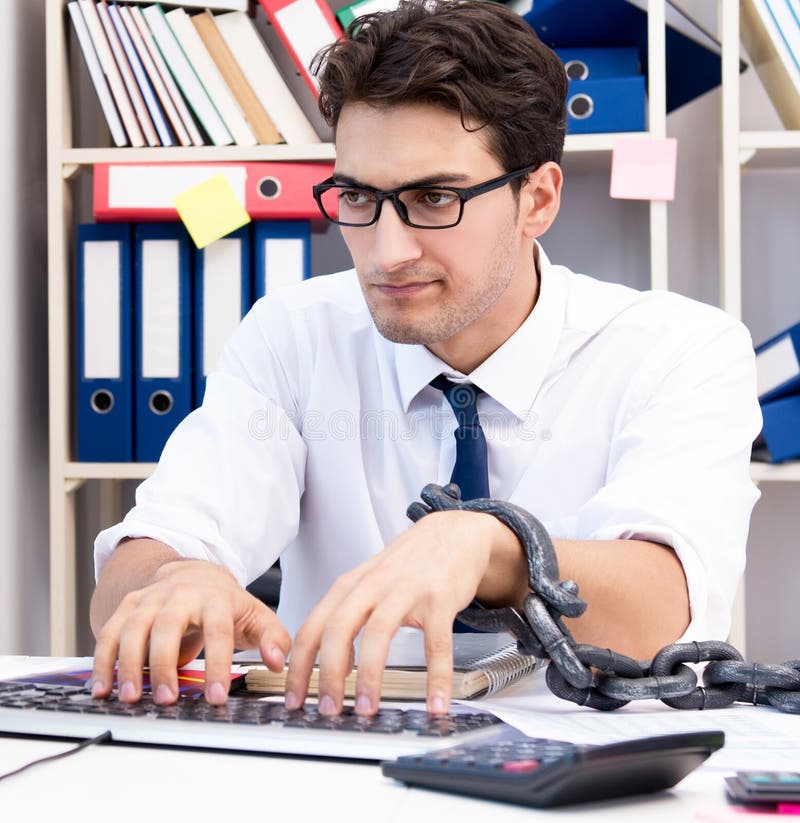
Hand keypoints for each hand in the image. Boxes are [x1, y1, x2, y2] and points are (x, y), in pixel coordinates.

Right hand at [91, 559, 290, 705]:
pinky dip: (103, 660)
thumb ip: (272, 638)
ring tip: (131, 698)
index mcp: (216, 597)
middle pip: (167, 625)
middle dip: (165, 664)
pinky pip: (109, 631)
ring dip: (129, 664)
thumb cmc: (225, 603)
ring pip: (133, 627)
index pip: (217, 630)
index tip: (217, 697)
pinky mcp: (128, 606)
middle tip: (166, 700)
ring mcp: (151, 598)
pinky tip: (103, 688)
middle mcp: (180, 594)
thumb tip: (278, 663)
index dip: (217, 663)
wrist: (194, 573)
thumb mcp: (256, 616)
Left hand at [285, 510, 523, 716]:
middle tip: (326, 711)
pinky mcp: (440, 599)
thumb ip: (348, 616)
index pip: (313, 627)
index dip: (299, 666)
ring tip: (366, 709)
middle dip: (327, 674)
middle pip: (338, 629)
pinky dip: (436, 677)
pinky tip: (436, 703)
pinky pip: (436, 644)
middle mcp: (373, 586)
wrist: (453, 533)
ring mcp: (407, 590)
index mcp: (350, 586)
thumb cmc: (408, 565)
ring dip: (369, 676)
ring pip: (378, 634)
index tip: (293, 700)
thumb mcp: (369, 583)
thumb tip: (333, 666)